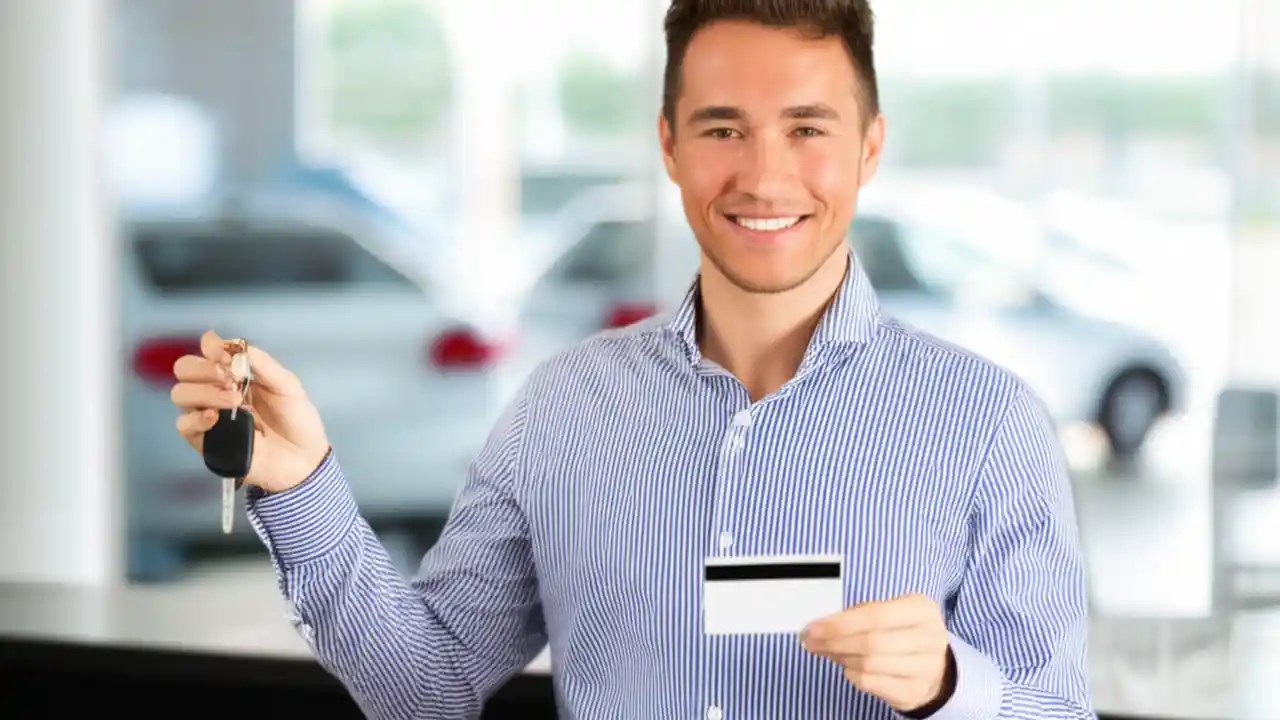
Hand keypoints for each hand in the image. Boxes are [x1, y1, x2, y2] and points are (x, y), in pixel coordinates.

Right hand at [171, 329, 330, 493]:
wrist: (303, 459)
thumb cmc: (297, 420)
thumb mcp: (287, 385)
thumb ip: (261, 364)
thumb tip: (234, 345)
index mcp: (235, 373)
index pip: (207, 350)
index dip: (210, 346)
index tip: (225, 354)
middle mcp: (216, 390)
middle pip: (185, 369)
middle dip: (203, 368)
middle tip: (230, 379)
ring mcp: (209, 415)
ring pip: (181, 394)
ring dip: (204, 392)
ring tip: (235, 400)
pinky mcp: (206, 441)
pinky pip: (184, 425)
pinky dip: (196, 418)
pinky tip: (216, 417)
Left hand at [801, 593, 953, 714]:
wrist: (933, 665)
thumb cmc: (901, 632)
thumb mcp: (889, 611)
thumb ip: (859, 614)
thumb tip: (819, 626)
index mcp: (921, 609)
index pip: (876, 615)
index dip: (840, 623)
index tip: (814, 627)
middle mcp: (930, 638)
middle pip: (872, 642)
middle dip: (834, 642)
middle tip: (811, 641)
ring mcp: (926, 668)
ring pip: (869, 664)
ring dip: (840, 657)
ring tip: (827, 651)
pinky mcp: (914, 691)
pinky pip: (871, 683)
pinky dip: (852, 674)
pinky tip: (846, 666)